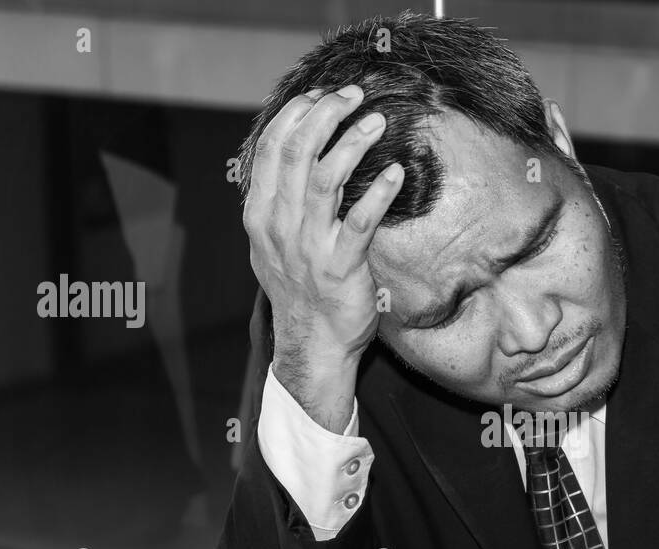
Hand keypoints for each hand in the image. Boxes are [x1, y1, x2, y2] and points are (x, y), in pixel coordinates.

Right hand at [242, 84, 403, 429]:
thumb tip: (294, 157)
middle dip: (326, 114)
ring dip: (352, 143)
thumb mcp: (274, 244)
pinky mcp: (340, 266)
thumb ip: (280, 202)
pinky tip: (397, 172)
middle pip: (297, 152)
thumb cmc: (301, 291)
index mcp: (261, 214)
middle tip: (354, 95)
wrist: (313, 344)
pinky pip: (360, 221)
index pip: (272, 148)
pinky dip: (379, 193)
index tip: (322, 95)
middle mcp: (280, 225)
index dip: (297, 114)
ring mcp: (309, 246)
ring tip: (376, 121)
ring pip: (325, 178)